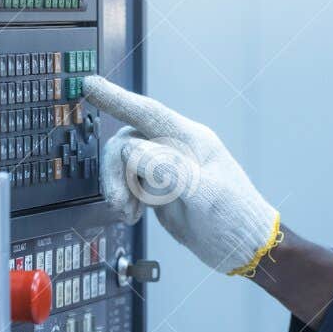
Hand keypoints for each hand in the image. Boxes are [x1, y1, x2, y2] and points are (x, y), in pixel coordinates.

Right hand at [84, 77, 280, 275]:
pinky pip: (129, 182)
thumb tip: (132, 151)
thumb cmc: (234, 219)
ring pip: (125, 163)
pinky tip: (132, 216)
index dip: (118, 99)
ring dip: (118, 187)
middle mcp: (176, 148)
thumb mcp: (206, 196)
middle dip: (116, 170)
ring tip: (126, 213)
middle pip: (128, 142)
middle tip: (117, 202)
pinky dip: (124, 198)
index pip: (148, 113)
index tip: (89, 84)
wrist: (243, 247)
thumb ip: (170, 172)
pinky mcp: (160, 188)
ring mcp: (167, 168)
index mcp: (191, 140)